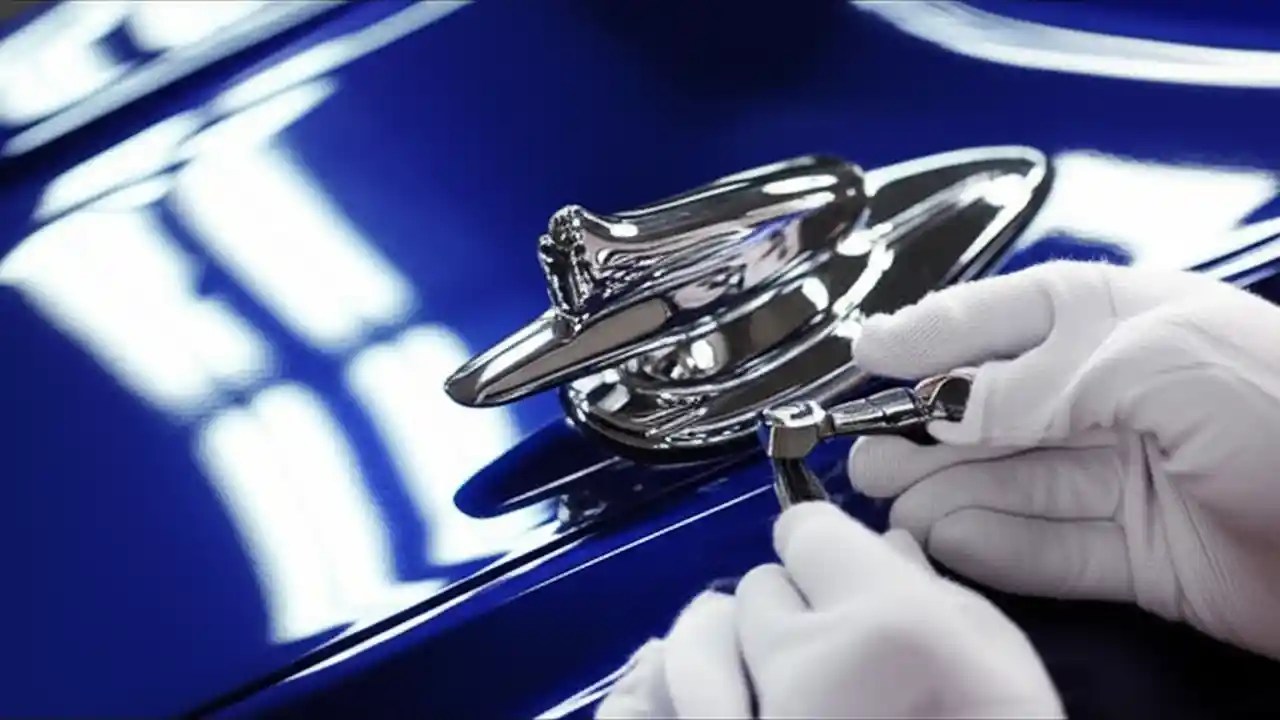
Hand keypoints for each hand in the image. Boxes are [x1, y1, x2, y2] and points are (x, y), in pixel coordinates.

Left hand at [597, 503, 1062, 717]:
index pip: (808, 532)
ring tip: (793, 698)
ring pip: (704, 638)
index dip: (826, 553)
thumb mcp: (1008, 685)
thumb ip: (948, 606)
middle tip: (835, 665)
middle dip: (793, 614)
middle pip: (758, 587)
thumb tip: (886, 547)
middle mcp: (802, 667)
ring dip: (742, 656)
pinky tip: (727, 700)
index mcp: (890, 631)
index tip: (840, 578)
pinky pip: (663, 696)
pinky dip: (686, 692)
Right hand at [849, 261, 1279, 658]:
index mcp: (1127, 324)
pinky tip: (943, 540)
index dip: (934, 333)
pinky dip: (993, 546)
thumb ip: (1045, 380)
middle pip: (999, 411)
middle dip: (926, 427)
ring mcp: (1126, 479)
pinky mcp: (1140, 557)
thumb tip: (955, 412)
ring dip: (945, 490)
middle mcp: (1116, 397)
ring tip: (885, 498)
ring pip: (1013, 482)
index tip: (867, 350)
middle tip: (861, 446)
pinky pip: (1049, 549)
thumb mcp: (1159, 363)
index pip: (1009, 319)